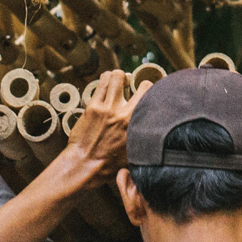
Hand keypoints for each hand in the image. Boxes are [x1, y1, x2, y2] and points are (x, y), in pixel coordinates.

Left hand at [62, 69, 140, 184]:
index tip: (146, 93)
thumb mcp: (136, 151)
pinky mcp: (92, 106)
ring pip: (116, 76)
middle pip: (139, 82)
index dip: (150, 90)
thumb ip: (146, 137)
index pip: (151, 92)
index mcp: (137, 123)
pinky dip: (106, 80)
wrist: (84, 166)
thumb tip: (158, 131)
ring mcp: (107, 108)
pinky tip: (106, 88)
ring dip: (118, 77)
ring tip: (117, 84)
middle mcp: (124, 113)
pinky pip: (101, 82)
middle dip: (135, 82)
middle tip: (130, 87)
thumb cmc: (110, 164)